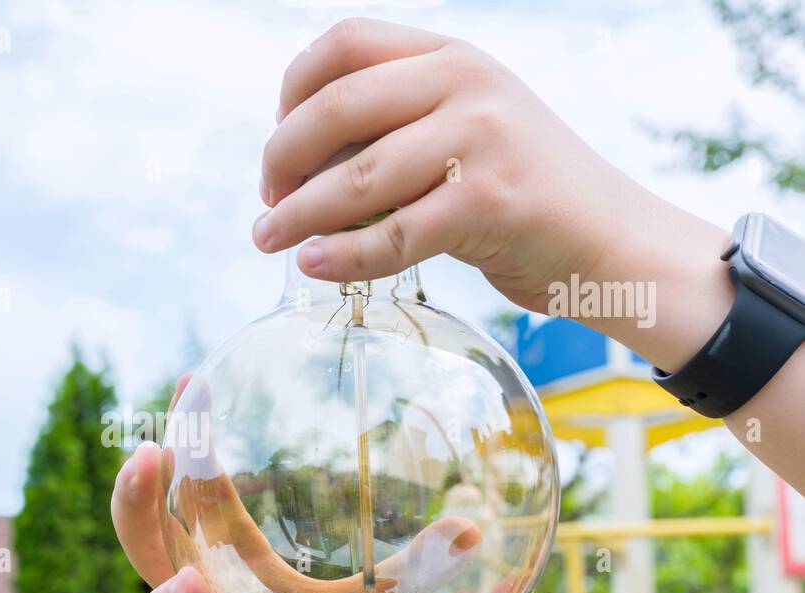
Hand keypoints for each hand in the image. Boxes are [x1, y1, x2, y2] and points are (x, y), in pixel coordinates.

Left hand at [253, 18, 732, 373]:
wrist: (609, 240)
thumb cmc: (519, 192)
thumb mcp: (463, 128)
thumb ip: (393, 127)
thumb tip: (291, 160)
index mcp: (451, 55)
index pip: (345, 43)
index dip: (292, 93)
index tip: (280, 143)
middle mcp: (465, 83)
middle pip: (336, 108)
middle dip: (282, 159)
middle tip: (267, 200)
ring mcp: (480, 139)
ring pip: (355, 179)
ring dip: (297, 215)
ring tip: (269, 239)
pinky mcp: (488, 203)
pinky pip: (390, 236)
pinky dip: (341, 256)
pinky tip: (313, 265)